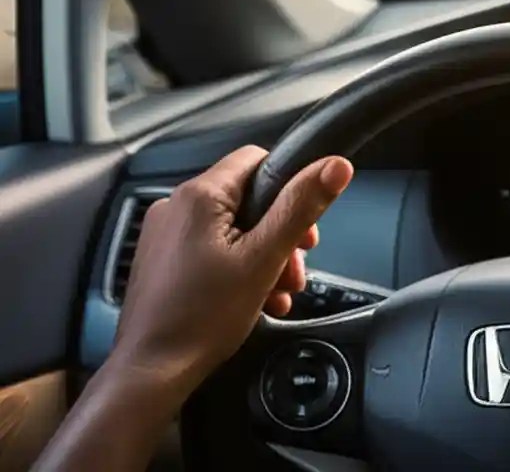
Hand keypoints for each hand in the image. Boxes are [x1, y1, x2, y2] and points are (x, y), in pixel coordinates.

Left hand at [112, 146, 353, 396]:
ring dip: (263, 255)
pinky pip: (212, 248)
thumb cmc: (202, 317)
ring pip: (233, 228)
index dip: (290, 189)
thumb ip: (300, 208)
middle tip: (293, 269)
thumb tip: (335, 166)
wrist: (152, 370)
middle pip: (249, 199)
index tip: (304, 228)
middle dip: (280, 233)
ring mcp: (165, 234)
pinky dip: (238, 267)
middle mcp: (176, 206)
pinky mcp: (163, 259)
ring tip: (275, 291)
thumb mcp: (264, 259)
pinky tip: (253, 298)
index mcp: (199, 195)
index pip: (258, 161)